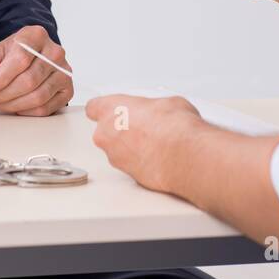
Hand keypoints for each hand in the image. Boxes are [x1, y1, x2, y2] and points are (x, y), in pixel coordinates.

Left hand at [0, 24, 73, 116]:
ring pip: (39, 96)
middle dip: (6, 95)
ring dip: (15, 105)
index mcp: (37, 36)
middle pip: (30, 80)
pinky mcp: (68, 89)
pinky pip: (47, 108)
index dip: (1, 79)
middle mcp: (55, 51)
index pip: (20, 59)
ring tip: (1, 104)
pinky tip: (16, 108)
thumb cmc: (14, 55)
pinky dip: (27, 112)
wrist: (33, 59)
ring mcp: (65, 71)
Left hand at [84, 94, 203, 192]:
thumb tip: (161, 112)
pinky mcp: (127, 175)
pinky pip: (130, 165)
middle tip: (144, 126)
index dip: (106, 108)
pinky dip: (141, 162)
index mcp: (111, 110)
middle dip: (122, 129)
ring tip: (155, 143)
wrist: (184, 156)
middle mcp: (107, 134)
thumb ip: (153, 107)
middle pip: (106, 131)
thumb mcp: (168, 102)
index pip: (94, 107)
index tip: (114, 109)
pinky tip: (158, 157)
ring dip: (131, 147)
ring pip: (117, 150)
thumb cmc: (174, 127)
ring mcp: (115, 157)